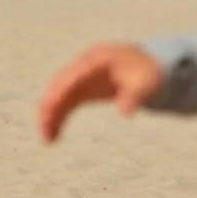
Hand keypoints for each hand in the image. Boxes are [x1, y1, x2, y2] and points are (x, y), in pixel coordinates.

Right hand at [37, 43, 163, 142]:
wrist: (150, 69)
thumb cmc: (150, 73)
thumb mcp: (148, 83)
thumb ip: (136, 96)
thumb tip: (125, 112)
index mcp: (98, 59)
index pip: (75, 73)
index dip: (62, 88)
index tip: (52, 105)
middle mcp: (84, 67)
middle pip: (60, 83)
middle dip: (50, 104)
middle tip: (45, 126)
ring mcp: (82, 78)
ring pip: (58, 96)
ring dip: (50, 115)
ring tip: (47, 139)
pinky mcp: (82, 90)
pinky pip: (65, 104)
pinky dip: (57, 118)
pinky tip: (53, 136)